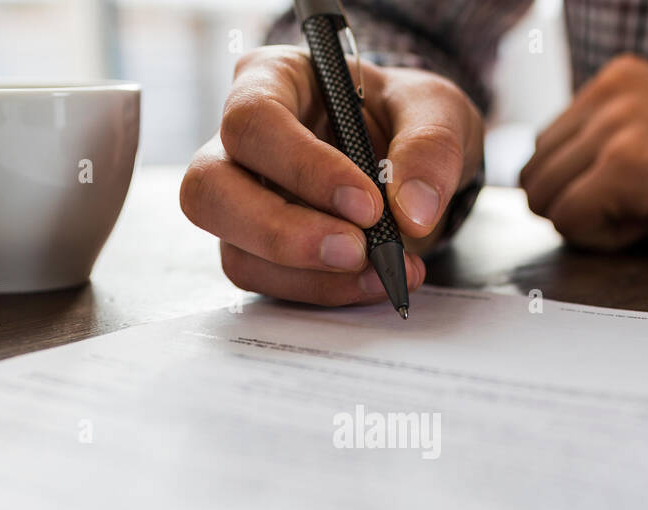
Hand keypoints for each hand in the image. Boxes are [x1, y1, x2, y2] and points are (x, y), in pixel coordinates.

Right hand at [181, 46, 484, 306]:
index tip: (368, 205)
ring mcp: (242, 202)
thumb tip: (412, 210)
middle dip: (282, 233)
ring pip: (235, 251)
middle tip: (356, 251)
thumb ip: (431, 147)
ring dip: (309, 275)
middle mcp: (241, 143)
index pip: (254, 121)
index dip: (303, 168)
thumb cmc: (408, 119)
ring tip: (381, 271)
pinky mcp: (258, 251)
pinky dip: (323, 291)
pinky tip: (371, 281)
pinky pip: (269, 283)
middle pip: (210, 191)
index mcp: (272, 81)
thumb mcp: (437, 110)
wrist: (414, 164)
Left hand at [519, 54, 647, 250]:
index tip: (633, 195)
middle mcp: (609, 92)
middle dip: (575, 209)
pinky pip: (569, 221)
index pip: (544, 150)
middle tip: (637, 211)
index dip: (577, 191)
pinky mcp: (624, 164)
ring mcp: (615, 125)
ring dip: (589, 224)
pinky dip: (603, 239)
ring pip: (544, 199)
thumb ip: (604, 148)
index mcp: (614, 80)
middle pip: (534, 175)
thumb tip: (543, 192)